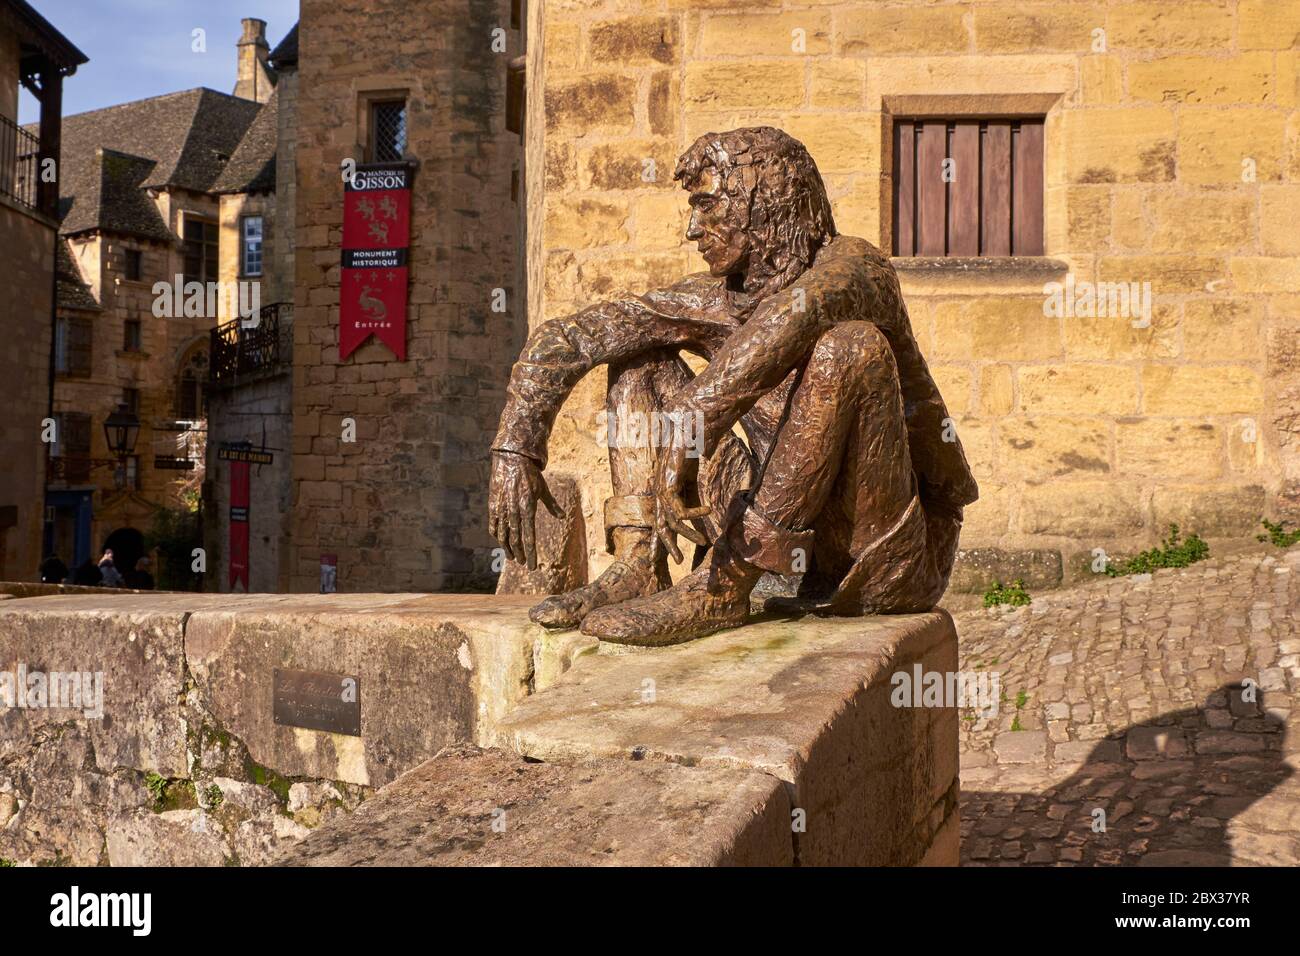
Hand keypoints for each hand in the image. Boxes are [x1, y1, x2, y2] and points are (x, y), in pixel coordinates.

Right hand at [488, 451, 562, 570]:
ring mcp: (501, 508)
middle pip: (515, 539)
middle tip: (523, 563)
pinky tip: (500, 541)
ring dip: (507, 548)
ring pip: (503, 534)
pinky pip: (493, 524)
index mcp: (527, 507)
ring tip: (512, 557)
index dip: (530, 553)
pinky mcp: (493, 504)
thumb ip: (552, 505)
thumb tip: (563, 517)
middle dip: (520, 553)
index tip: (532, 565)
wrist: (511, 459)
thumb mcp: (543, 489)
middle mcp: (513, 510)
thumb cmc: (530, 475)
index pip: (529, 537)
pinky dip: (497, 535)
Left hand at [651, 440, 708, 563]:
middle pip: (660, 528)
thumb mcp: (693, 485)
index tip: (661, 560)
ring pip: (672, 522)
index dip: (660, 543)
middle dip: (667, 547)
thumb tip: (706, 518)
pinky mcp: (668, 485)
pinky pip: (681, 509)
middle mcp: (659, 496)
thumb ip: (694, 500)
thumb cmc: (690, 456)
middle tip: (678, 562)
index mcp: (663, 497)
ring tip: (704, 543)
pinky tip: (709, 510)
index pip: (660, 524)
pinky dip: (696, 513)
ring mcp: (662, 491)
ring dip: (689, 534)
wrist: (688, 433)